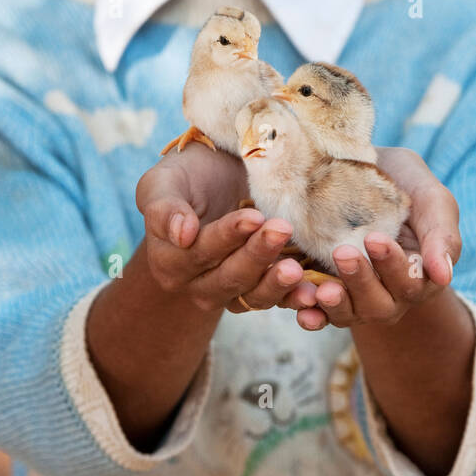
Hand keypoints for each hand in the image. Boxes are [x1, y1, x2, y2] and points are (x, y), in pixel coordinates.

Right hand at [136, 141, 319, 315]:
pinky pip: (276, 300)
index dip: (227, 237)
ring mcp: (231, 290)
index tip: (253, 217)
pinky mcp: (260, 287)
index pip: (200, 252)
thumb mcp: (162, 182)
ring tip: (295, 270)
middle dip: (257, 255)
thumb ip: (164, 208)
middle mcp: (198, 283)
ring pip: (253, 296)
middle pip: (229, 277)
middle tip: (281, 229)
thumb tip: (182, 235)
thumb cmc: (187, 175)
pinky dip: (294, 299)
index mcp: (169, 261)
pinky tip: (312, 293)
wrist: (217, 177)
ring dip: (276, 284)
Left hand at [294, 146, 461, 331]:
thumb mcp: (432, 200)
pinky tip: (302, 311)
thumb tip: (444, 276)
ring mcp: (359, 296)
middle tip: (343, 253)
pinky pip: (322, 314)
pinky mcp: (330, 292)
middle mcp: (392, 293)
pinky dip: (313, 315)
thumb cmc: (407, 184)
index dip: (393, 266)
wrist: (364, 168)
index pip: (411, 282)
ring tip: (320, 290)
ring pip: (351, 313)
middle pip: (380, 304)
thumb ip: (443, 235)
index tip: (374, 239)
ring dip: (336, 305)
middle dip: (362, 282)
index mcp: (422, 274)